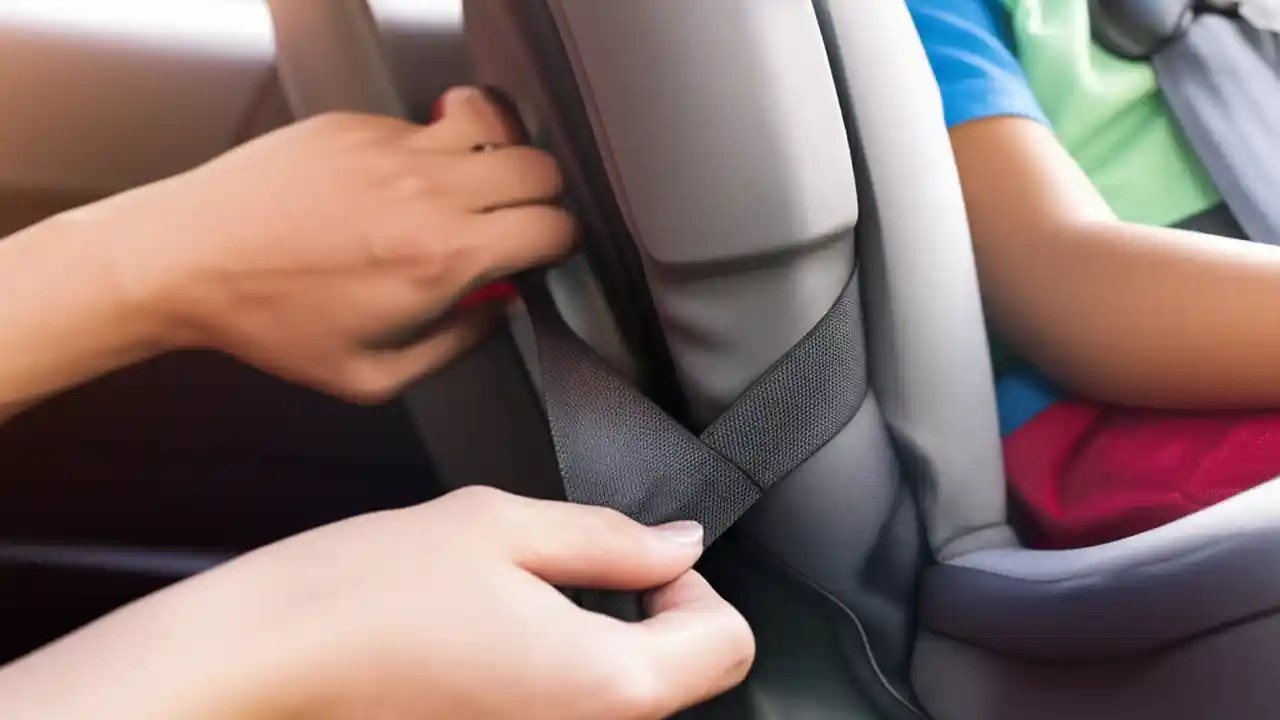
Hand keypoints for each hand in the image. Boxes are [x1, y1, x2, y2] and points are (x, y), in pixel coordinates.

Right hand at [0, 488, 754, 719]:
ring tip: (523, 598)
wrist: (262, 663)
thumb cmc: (363, 594)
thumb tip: (678, 542)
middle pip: (685, 674)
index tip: (633, 560)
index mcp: (604, 684)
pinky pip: (573, 706)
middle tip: (574, 569)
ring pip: (631, 692)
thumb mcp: (501, 525)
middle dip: (653, 612)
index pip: (727, 642)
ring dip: (603, 637)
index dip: (690, 585)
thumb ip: (610, 537)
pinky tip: (496, 635)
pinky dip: (562, 667)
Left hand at [110, 86, 573, 401]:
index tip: (544, 254)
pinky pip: (429, 121)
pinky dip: (437, 148)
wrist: (188, 258)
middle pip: (540, 167)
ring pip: (496, 125)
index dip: (561, 244)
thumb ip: (456, 347)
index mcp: (441, 258)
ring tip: (479, 186)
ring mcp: (393, 148)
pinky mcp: (359, 124)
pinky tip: (409, 180)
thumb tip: (498, 315)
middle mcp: (427, 192)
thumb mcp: (371, 377)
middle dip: (543, 199)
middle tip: (517, 224)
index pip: (552, 226)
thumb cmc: (270, 321)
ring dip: (502, 157)